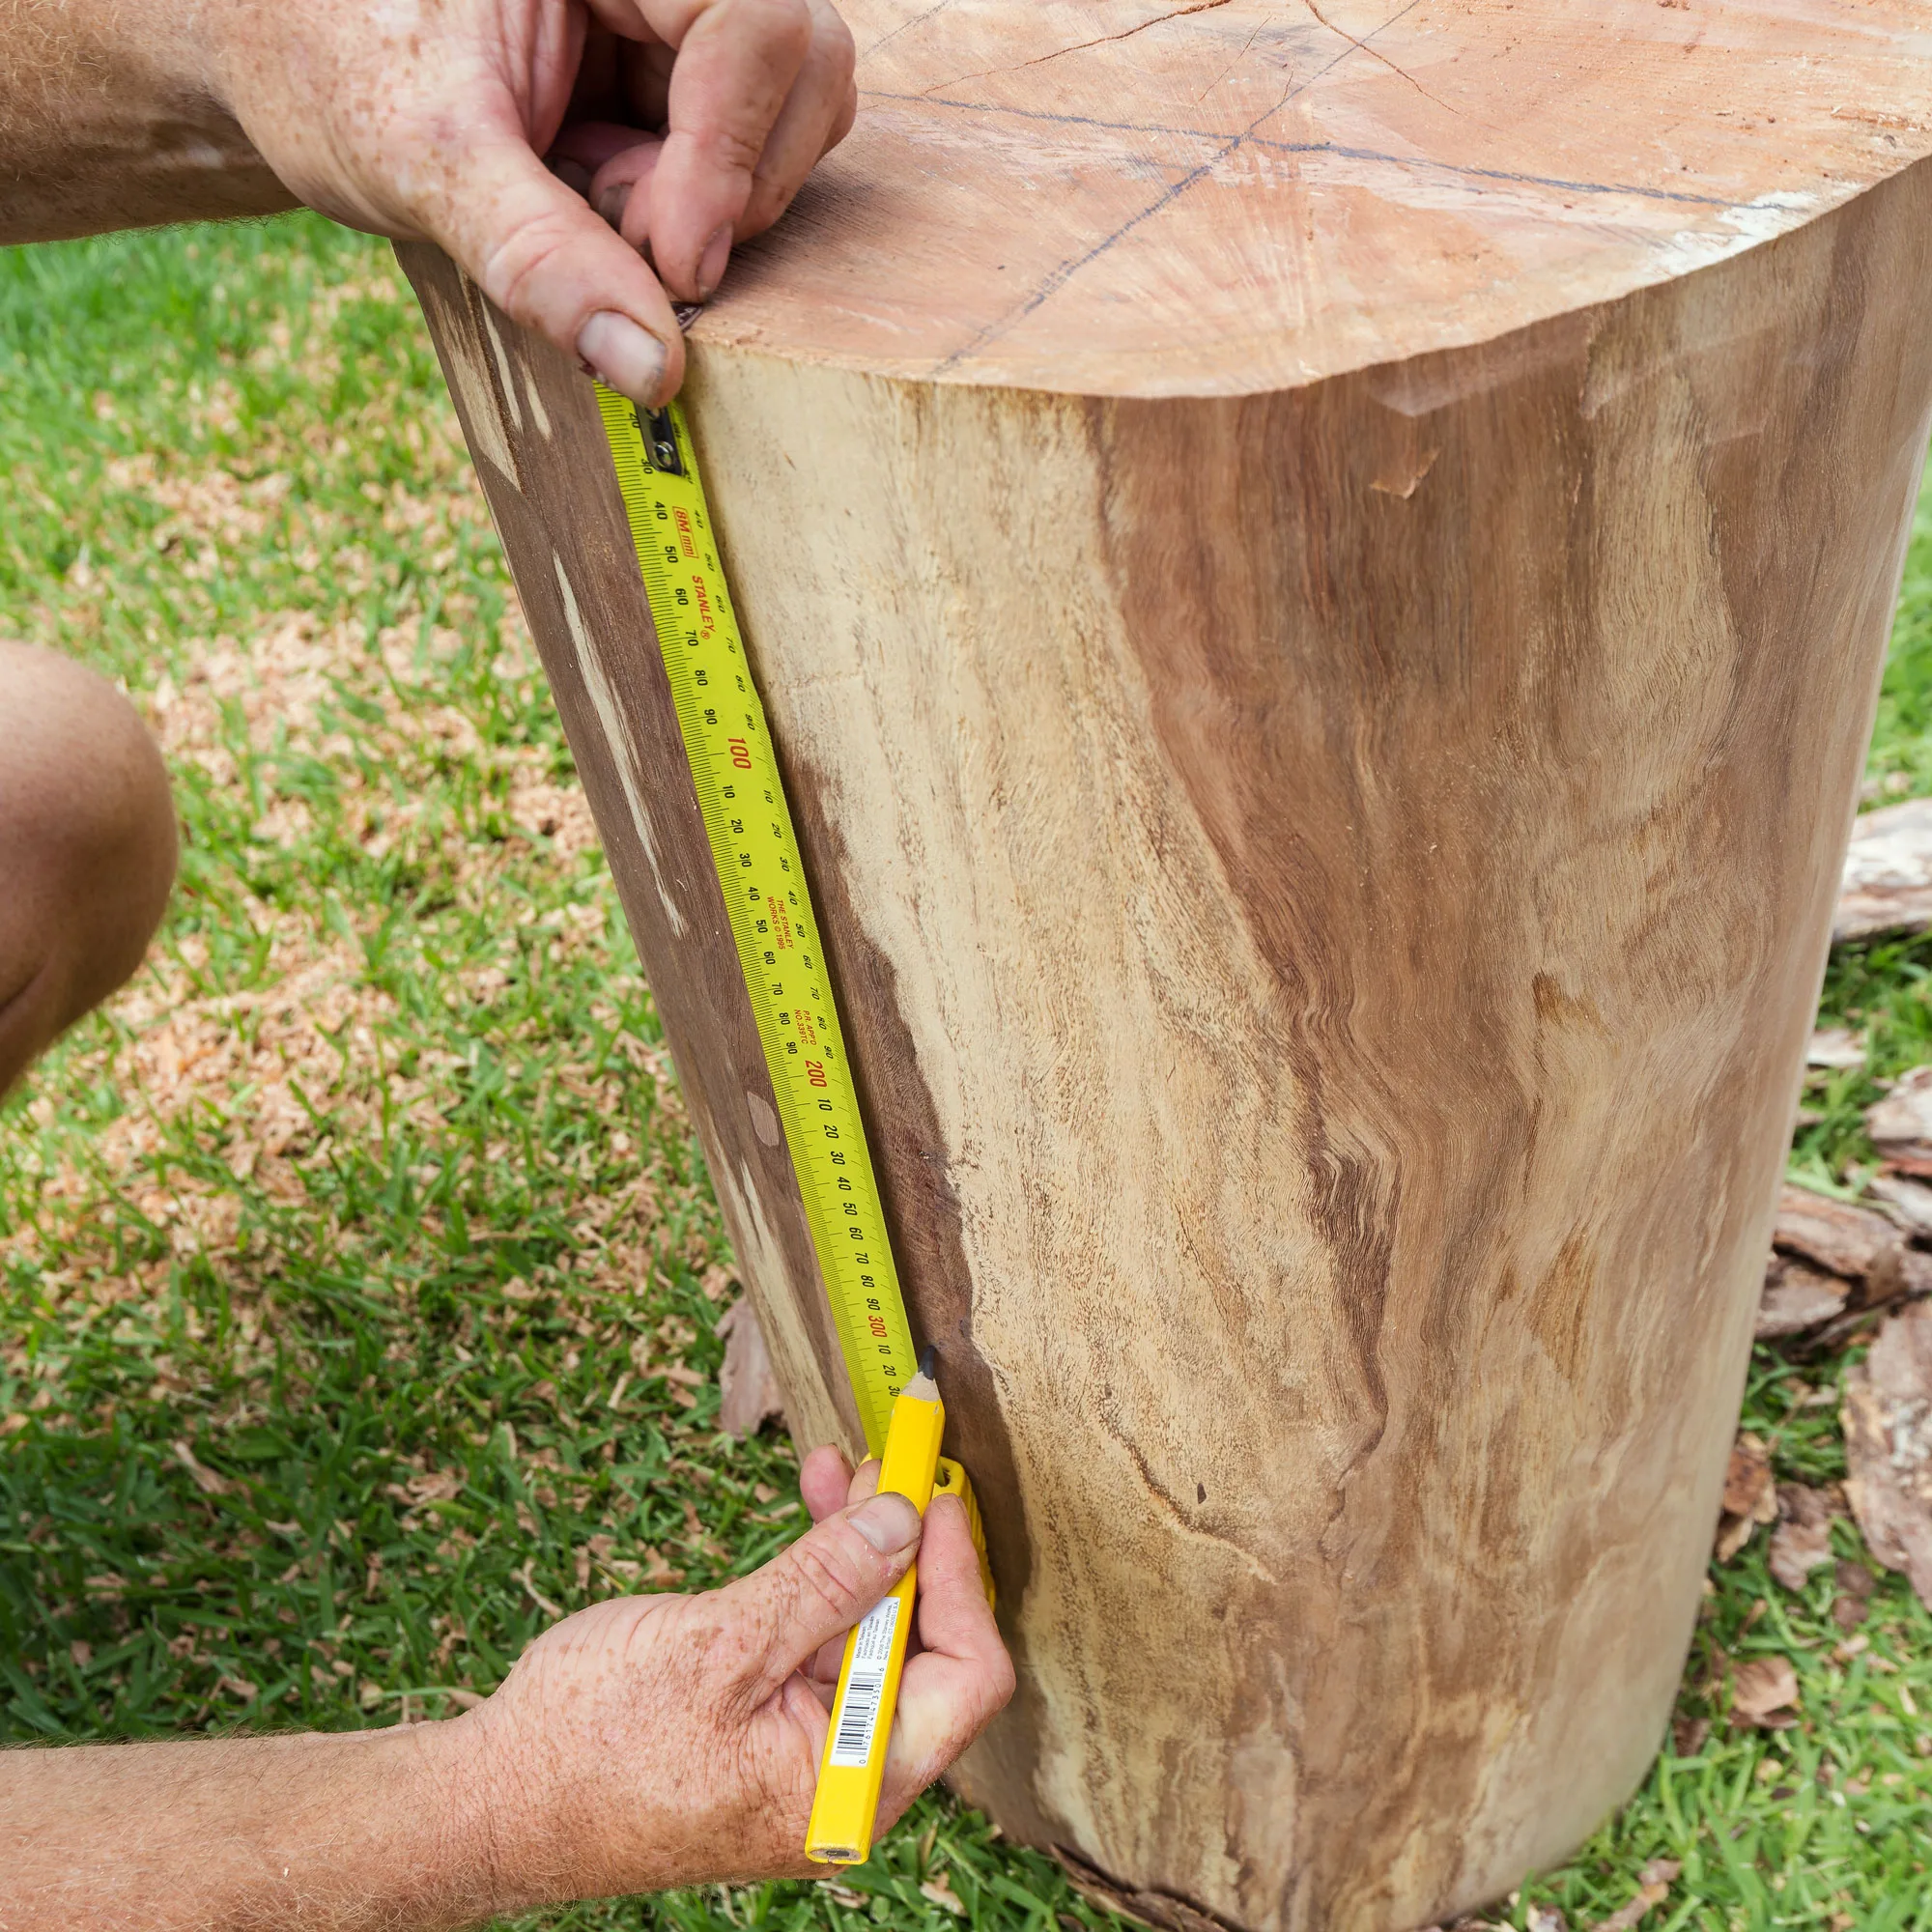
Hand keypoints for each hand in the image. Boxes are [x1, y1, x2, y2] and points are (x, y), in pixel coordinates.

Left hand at [202, 0, 857, 402]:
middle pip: (800, 60)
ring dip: (715, 203)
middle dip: (729, 184)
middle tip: (631, 241)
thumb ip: (542, 258)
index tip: (675, 259)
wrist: (283, 57)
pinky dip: (692, 209)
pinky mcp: (676, 71)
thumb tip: (652, 368)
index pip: (751, 16)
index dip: (732, 147)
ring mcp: (674, 13)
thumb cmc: (330, 65)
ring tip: (603, 212)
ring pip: (792, 109)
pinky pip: (745, 148)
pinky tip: (610, 208)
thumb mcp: (429, 161)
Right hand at [450, 1445, 1012, 1904]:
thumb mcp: (720, 1646)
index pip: (964, 1678)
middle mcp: (846, 1777)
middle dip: (909, 1546)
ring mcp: (807, 1752)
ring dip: (861, 1546)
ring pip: (870, 1635)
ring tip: (841, 1466)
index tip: (937, 1491)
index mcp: (852, 1785)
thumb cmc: (591, 1745)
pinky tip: (814, 1509)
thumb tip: (903, 1518)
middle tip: (895, 1460)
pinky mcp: (769, 1724)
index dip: (961, 1575)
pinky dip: (821, 1576)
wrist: (491, 1797)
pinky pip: (821, 1642)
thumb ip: (825, 1582)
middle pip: (925, 1650)